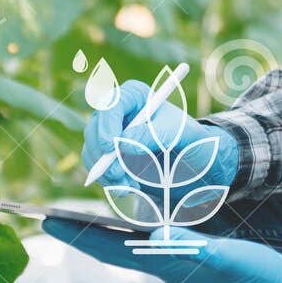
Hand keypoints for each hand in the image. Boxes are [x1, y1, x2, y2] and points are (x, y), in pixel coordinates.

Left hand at [43, 218, 281, 282]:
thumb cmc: (257, 278)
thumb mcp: (224, 259)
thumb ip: (192, 248)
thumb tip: (156, 234)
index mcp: (166, 261)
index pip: (110, 246)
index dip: (77, 234)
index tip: (45, 220)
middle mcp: (164, 263)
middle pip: (110, 246)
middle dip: (79, 232)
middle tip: (47, 216)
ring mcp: (177, 262)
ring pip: (126, 245)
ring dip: (99, 232)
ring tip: (77, 218)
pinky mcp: (192, 257)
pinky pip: (149, 241)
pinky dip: (129, 230)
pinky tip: (130, 223)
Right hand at [84, 80, 238, 197]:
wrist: (189, 159)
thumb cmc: (188, 138)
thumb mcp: (180, 134)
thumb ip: (155, 135)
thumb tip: (124, 144)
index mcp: (135, 95)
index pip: (112, 103)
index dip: (107, 123)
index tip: (110, 146)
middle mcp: (117, 112)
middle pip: (95, 127)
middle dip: (102, 154)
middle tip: (118, 174)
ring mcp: (109, 133)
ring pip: (93, 151)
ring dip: (107, 172)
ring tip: (129, 186)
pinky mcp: (107, 154)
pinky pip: (97, 168)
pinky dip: (109, 181)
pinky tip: (129, 187)